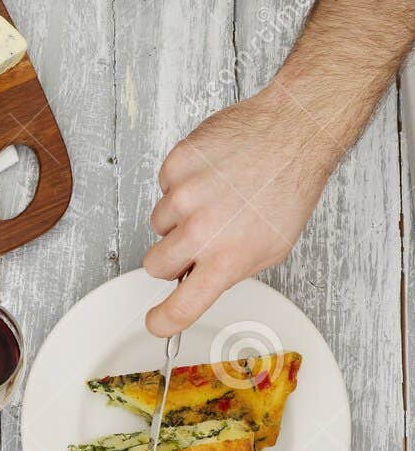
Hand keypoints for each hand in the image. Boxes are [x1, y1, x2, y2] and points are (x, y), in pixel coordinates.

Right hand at [144, 86, 334, 335]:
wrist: (295, 130)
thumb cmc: (289, 185)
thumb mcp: (272, 248)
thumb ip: (230, 269)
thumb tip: (205, 279)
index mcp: (226, 259)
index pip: (179, 308)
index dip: (162, 321)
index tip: (158, 321)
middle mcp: (202, 230)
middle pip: (155, 265)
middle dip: (171, 257)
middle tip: (195, 239)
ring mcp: (185, 195)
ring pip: (158, 223)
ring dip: (179, 216)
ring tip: (213, 196)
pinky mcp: (178, 164)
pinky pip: (165, 186)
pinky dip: (182, 182)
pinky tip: (210, 174)